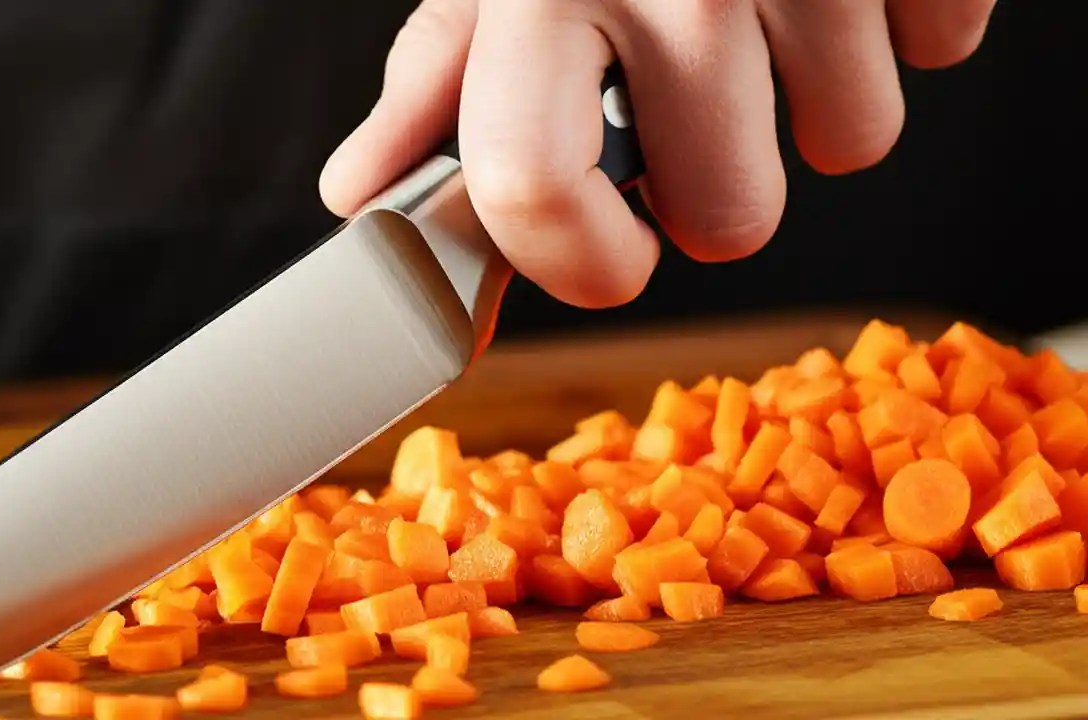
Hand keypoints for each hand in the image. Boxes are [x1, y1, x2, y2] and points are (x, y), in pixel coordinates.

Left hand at [318, 0, 994, 307]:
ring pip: (850, 141)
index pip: (533, 190)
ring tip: (763, 15)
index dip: (581, 262)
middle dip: (715, 181)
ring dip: (808, 101)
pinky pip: (934, 53)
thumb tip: (362, 193)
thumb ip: (432, 86)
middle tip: (693, 102)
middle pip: (732, 218)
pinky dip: (887, 28)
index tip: (610, 258)